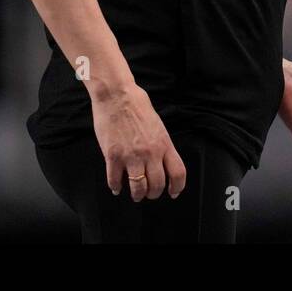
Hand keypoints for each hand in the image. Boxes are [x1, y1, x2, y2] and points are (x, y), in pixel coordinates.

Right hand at [90, 83, 185, 201]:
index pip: (178, 172)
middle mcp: (150, 152)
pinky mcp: (113, 156)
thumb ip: (161, 144)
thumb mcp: (157, 125)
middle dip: (154, 193)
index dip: (177, 187)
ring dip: (137, 195)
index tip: (173, 192)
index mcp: (164, 143)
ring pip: (138, 187)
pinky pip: (115, 180)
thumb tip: (162, 159)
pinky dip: (116, 187)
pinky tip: (116, 187)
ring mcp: (131, 156)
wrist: (116, 95)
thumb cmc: (137, 105)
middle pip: (158, 184)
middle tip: (150, 193)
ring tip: (135, 194)